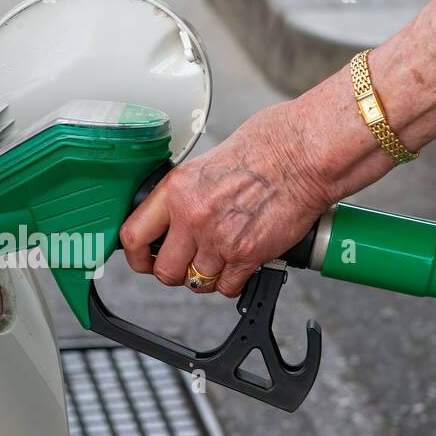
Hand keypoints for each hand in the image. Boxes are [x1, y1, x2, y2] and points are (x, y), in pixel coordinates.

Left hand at [120, 103, 333, 296]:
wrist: (302, 155)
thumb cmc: (265, 149)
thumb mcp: (207, 164)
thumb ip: (187, 195)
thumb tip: (175, 219)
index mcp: (176, 190)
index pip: (133, 236)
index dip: (136, 257)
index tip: (143, 260)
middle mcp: (192, 216)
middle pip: (165, 271)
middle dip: (175, 274)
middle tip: (187, 266)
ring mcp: (218, 239)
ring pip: (196, 282)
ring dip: (207, 278)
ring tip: (221, 262)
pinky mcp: (247, 255)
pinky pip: (227, 287)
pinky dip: (233, 283)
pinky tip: (241, 265)